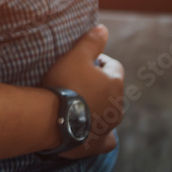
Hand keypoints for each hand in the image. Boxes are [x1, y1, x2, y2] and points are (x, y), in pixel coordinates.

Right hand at [42, 25, 125, 157]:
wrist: (52, 119)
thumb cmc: (64, 84)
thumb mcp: (75, 57)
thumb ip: (91, 42)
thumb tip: (104, 28)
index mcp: (114, 83)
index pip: (114, 66)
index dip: (99, 61)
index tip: (85, 61)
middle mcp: (118, 106)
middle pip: (111, 90)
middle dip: (98, 85)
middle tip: (77, 82)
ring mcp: (110, 126)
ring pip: (110, 113)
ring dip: (99, 107)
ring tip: (79, 104)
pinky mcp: (99, 143)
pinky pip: (107, 139)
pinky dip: (102, 134)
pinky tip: (92, 131)